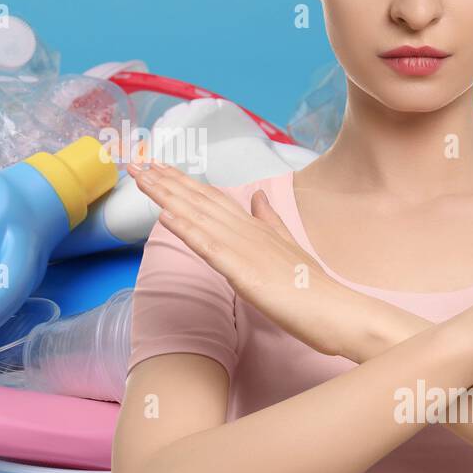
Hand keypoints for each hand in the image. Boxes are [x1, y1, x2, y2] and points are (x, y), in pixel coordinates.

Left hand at [126, 160, 369, 358]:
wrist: (337, 310)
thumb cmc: (314, 287)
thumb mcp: (288, 246)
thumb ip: (270, 220)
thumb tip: (258, 195)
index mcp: (254, 226)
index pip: (211, 198)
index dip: (183, 182)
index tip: (158, 166)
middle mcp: (246, 229)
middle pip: (199, 199)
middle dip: (165, 181)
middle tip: (135, 161)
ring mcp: (243, 248)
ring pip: (197, 215)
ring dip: (166, 195)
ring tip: (141, 176)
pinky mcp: (242, 271)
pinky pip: (209, 247)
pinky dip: (185, 229)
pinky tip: (165, 215)